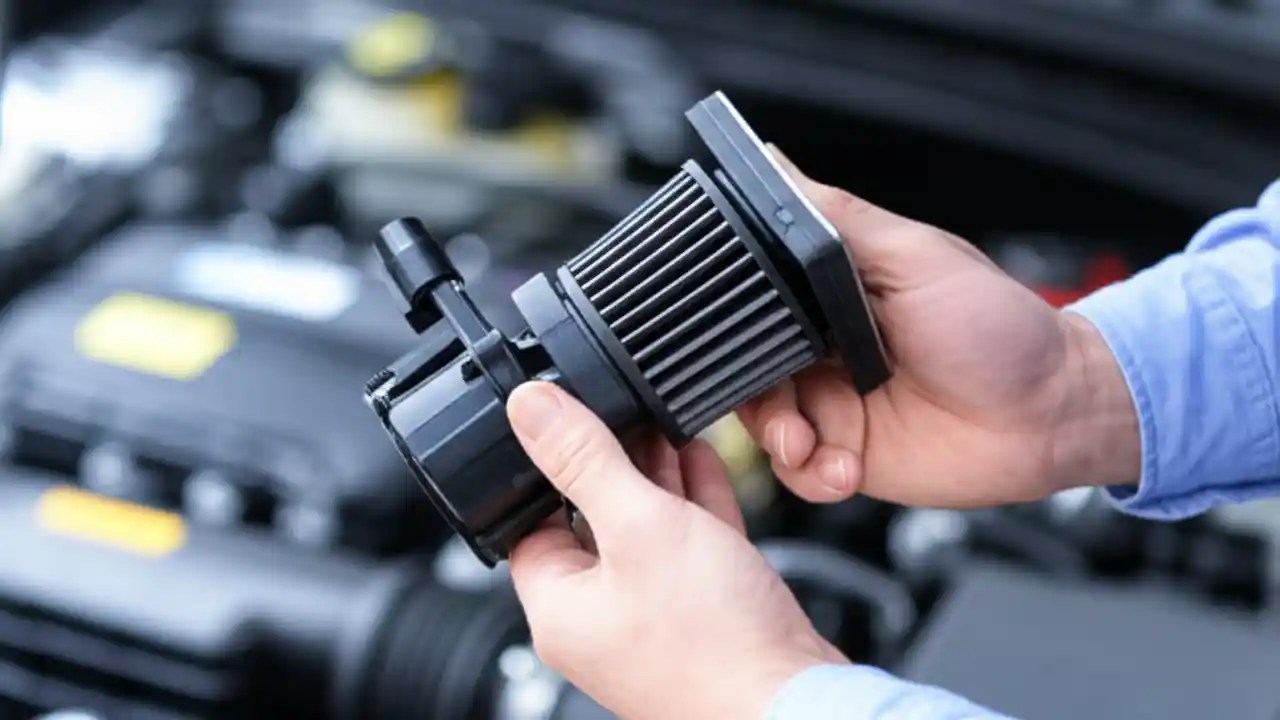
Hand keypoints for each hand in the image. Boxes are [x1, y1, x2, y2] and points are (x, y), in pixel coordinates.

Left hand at [506, 382, 844, 719]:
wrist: (795, 703)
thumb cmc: (713, 646)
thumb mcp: (640, 525)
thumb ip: (585, 459)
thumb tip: (529, 408)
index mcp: (560, 609)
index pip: (530, 521)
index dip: (548, 467)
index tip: (566, 419)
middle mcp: (600, 620)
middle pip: (592, 521)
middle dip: (613, 462)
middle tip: (625, 412)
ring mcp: (653, 620)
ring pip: (645, 532)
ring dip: (657, 478)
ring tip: (664, 425)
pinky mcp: (702, 618)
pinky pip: (689, 549)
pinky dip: (694, 505)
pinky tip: (702, 464)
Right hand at [737, 150, 1139, 507]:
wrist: (1054, 415)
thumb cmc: (1000, 328)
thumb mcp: (916, 257)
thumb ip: (839, 220)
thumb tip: (772, 162)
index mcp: (831, 293)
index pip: (755, 302)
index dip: (736, 321)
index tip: (733, 337)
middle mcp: (824, 348)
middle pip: (747, 366)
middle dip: (752, 393)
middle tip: (783, 406)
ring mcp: (835, 404)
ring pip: (765, 422)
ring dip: (778, 437)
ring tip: (810, 444)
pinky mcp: (850, 456)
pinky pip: (799, 473)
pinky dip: (810, 476)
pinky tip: (845, 470)